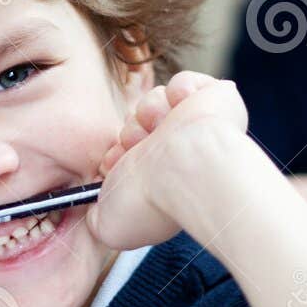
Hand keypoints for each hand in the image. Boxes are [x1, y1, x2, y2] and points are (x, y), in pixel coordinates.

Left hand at [88, 71, 249, 250]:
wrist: (186, 169)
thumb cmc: (151, 200)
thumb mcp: (107, 225)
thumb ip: (95, 215)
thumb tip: (92, 211)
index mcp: (157, 181)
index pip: (126, 153)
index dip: (116, 155)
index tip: (115, 163)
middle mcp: (176, 153)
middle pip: (135, 124)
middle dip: (131, 132)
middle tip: (140, 145)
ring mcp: (195, 126)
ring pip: (154, 99)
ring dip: (150, 109)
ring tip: (161, 125)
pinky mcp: (213, 100)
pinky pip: (184, 81)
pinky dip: (181, 89)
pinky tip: (184, 106)